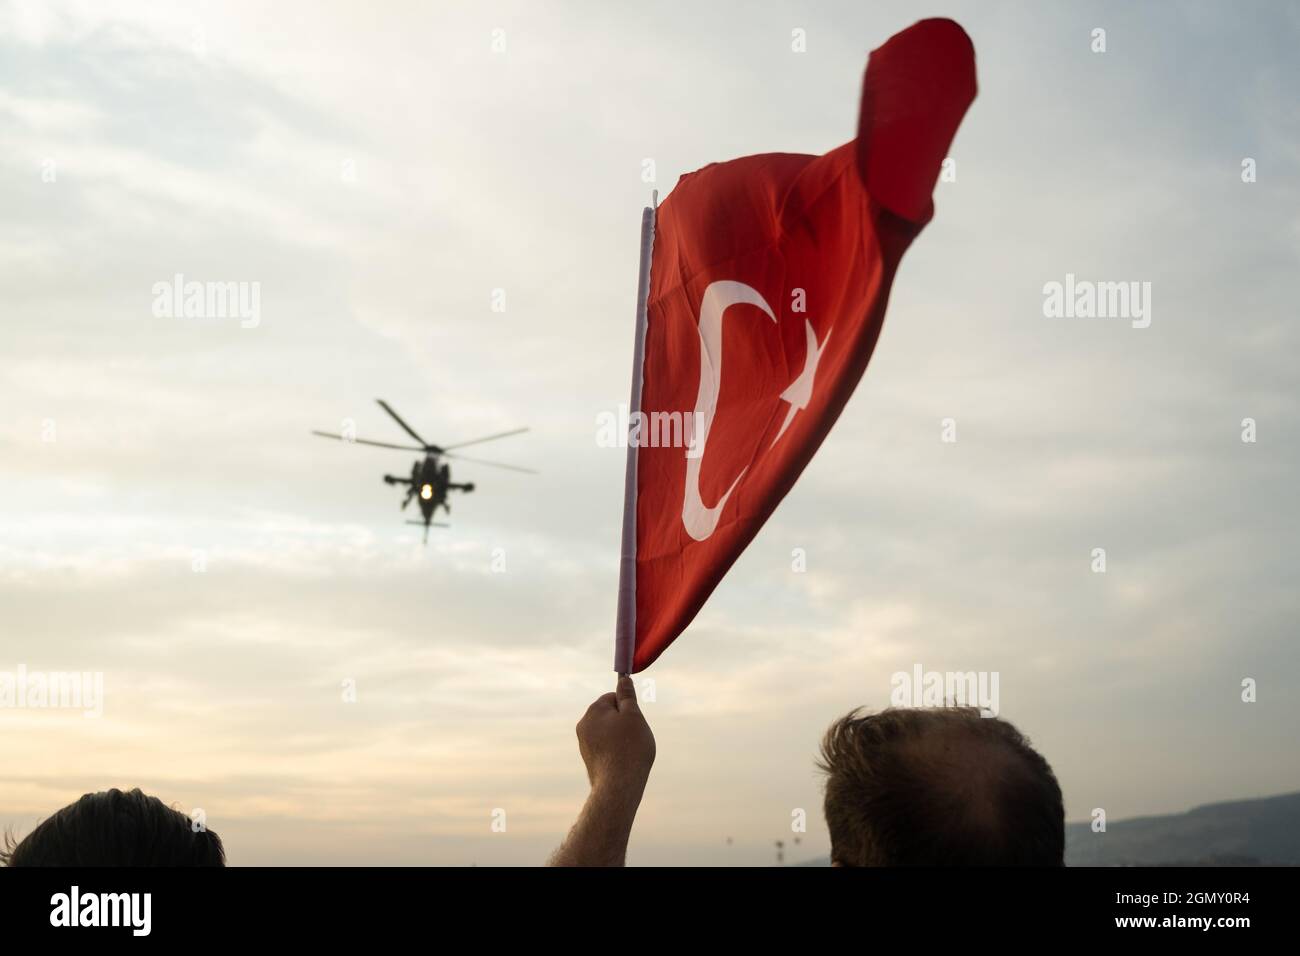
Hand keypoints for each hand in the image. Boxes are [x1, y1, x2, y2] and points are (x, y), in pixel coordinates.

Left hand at [576, 674, 655, 794]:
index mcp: (594, 711)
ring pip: (609, 733)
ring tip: (630, 752)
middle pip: (610, 715)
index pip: (612, 697)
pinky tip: (624, 762)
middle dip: (624, 722)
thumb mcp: (633, 716)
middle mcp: (584, 725)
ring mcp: (584, 744)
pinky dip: (616, 751)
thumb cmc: (630, 748)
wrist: (618, 786)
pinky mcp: (589, 759)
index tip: (636, 720)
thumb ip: (628, 696)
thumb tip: (624, 680)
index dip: (628, 707)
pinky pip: (606, 748)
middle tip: (635, 736)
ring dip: (621, 738)